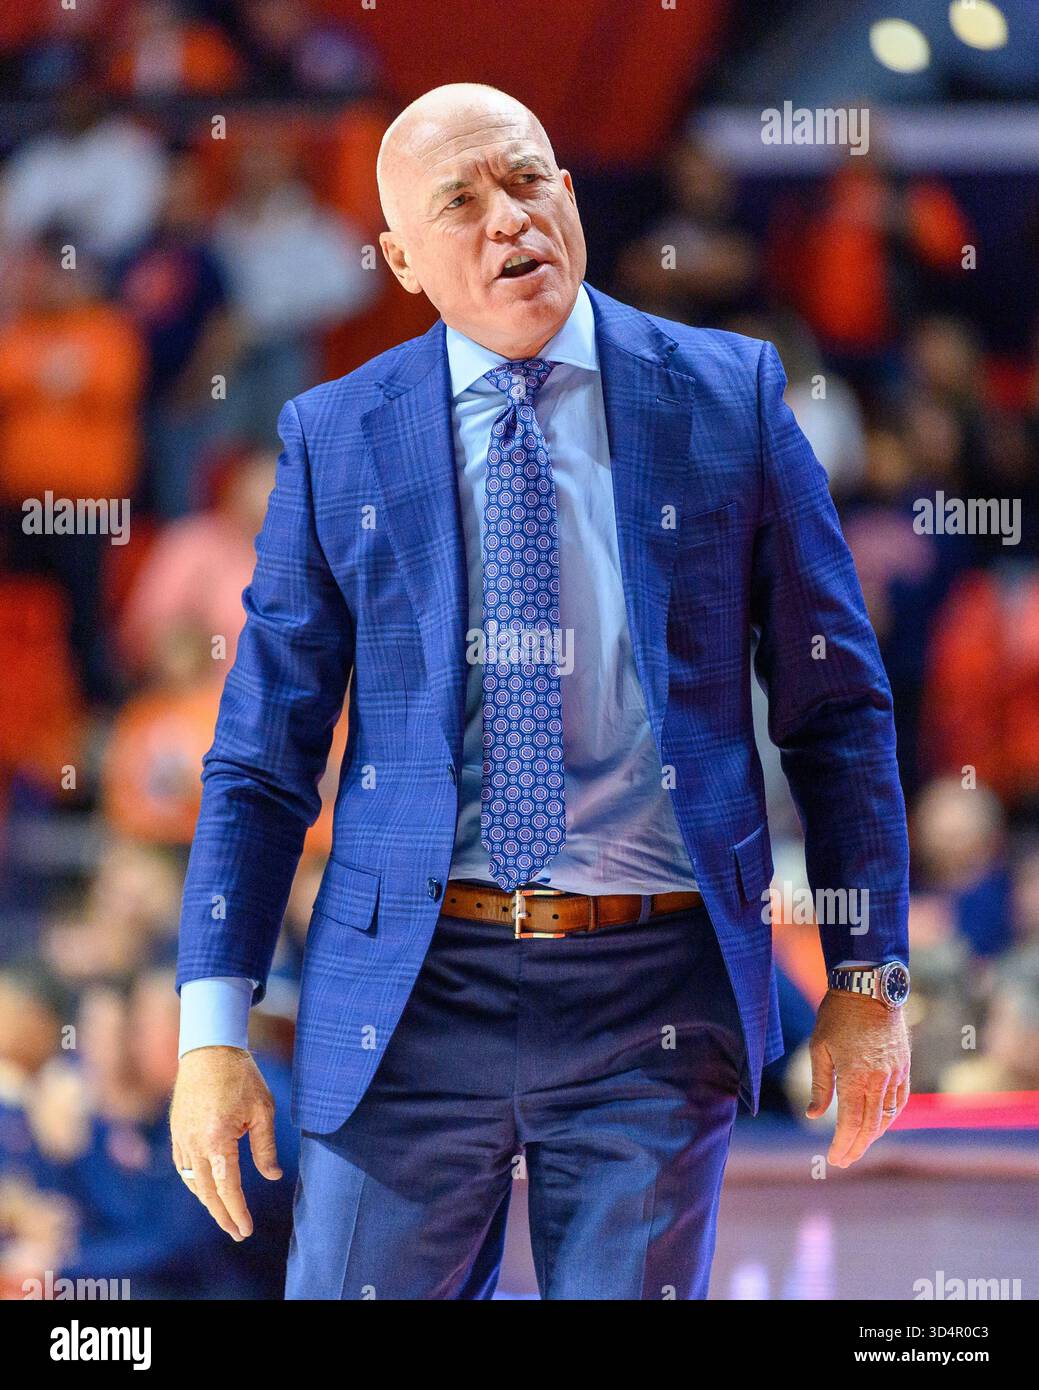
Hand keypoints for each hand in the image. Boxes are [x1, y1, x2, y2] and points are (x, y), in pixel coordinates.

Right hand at [169, 1046, 281, 1239]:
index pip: (227, 1187)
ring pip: (191, 1182)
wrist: (209, 1050)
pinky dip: (194, 1183)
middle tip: (237, 1233)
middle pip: (206, 1192)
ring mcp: (181, 1139)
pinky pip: (183, 1167)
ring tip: (225, 1215)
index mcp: (217, 1140)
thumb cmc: (241, 1077)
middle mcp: (194, 1144)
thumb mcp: (262, 1110)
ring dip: (207, 1201)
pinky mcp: (176, 1132)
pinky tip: (206, 1188)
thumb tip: (272, 1176)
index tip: (245, 1230)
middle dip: (222, 1215)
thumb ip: (265, 1147)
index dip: (237, 1211)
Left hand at [805, 990, 910, 1167]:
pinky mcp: (903, 1066)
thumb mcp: (819, 1047)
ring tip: (858, 1146)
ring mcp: (894, 1074)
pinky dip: (890, 1117)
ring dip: (873, 1135)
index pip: (850, 1123)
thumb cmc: (837, 1015)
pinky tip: (879, 1124)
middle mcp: (878, 1080)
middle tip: (844, 1161)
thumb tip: (813, 1116)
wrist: (870, 987)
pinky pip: (899, 1100)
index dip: (843, 1145)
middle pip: (869, 1126)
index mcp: (855, 1077)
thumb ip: (820, 1084)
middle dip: (856, 1147)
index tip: (834, 1159)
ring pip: (887, 1116)